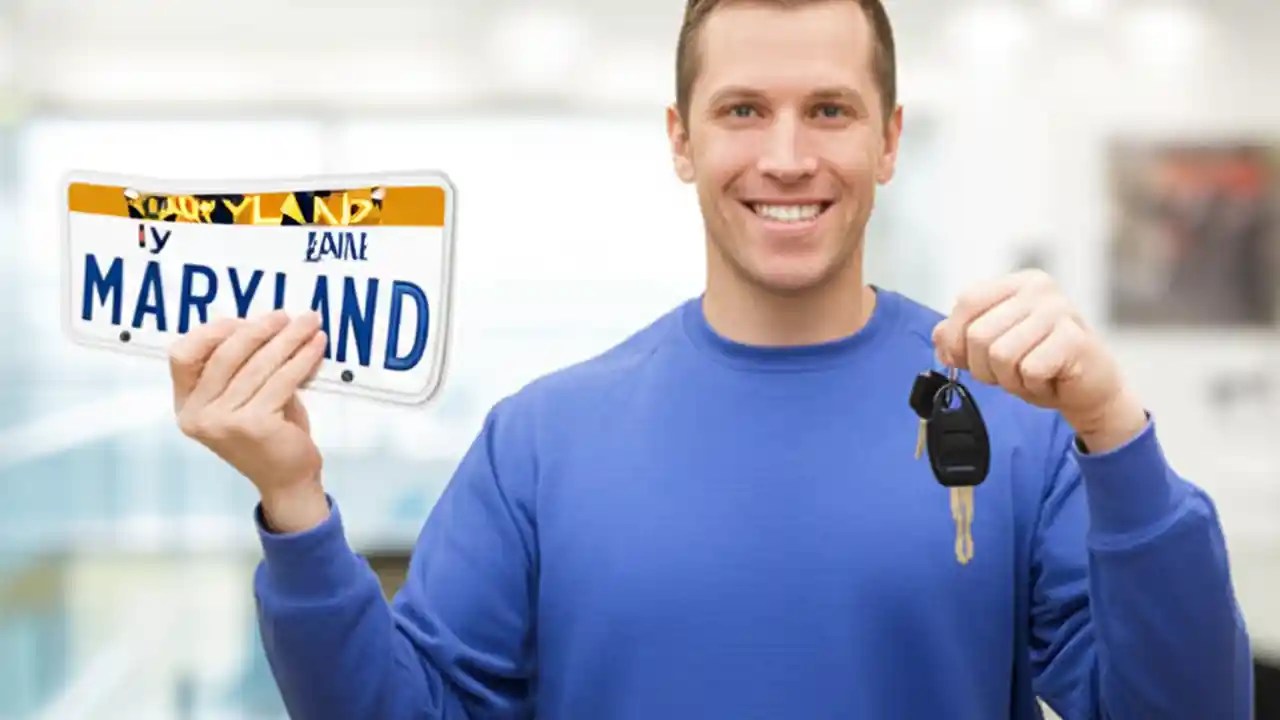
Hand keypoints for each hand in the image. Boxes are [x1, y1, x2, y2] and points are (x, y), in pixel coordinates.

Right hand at [169, 309, 330, 530]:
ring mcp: (223, 422)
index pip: (182, 356)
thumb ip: (242, 366)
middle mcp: (197, 415)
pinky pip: (281, 380)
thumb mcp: (244, 397)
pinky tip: (316, 346)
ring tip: (309, 323)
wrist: (287, 480)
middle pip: (225, 355)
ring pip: (258, 365)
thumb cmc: (267, 432)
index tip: (244, 320)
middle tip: (286, 315)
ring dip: (287, 338)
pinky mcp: (253, 426)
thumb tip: (264, 322)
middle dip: (259, 329)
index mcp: (186, 405)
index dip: (211, 332)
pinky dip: (302, 358)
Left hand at [931, 269, 1146, 451]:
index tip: (963, 359)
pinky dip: (1032, 387)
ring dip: (1009, 380)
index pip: (967, 301)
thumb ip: (959, 337)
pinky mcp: (1075, 338)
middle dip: (984, 368)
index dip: (955, 337)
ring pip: (1001, 355)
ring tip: (1030, 376)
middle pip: (979, 334)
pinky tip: (1049, 380)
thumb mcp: (991, 347)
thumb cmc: (1038, 364)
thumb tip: (940, 337)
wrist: (1088, 390)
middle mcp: (1039, 289)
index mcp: (1016, 283)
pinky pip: (1028, 370)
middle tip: (1008, 373)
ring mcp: (1060, 310)